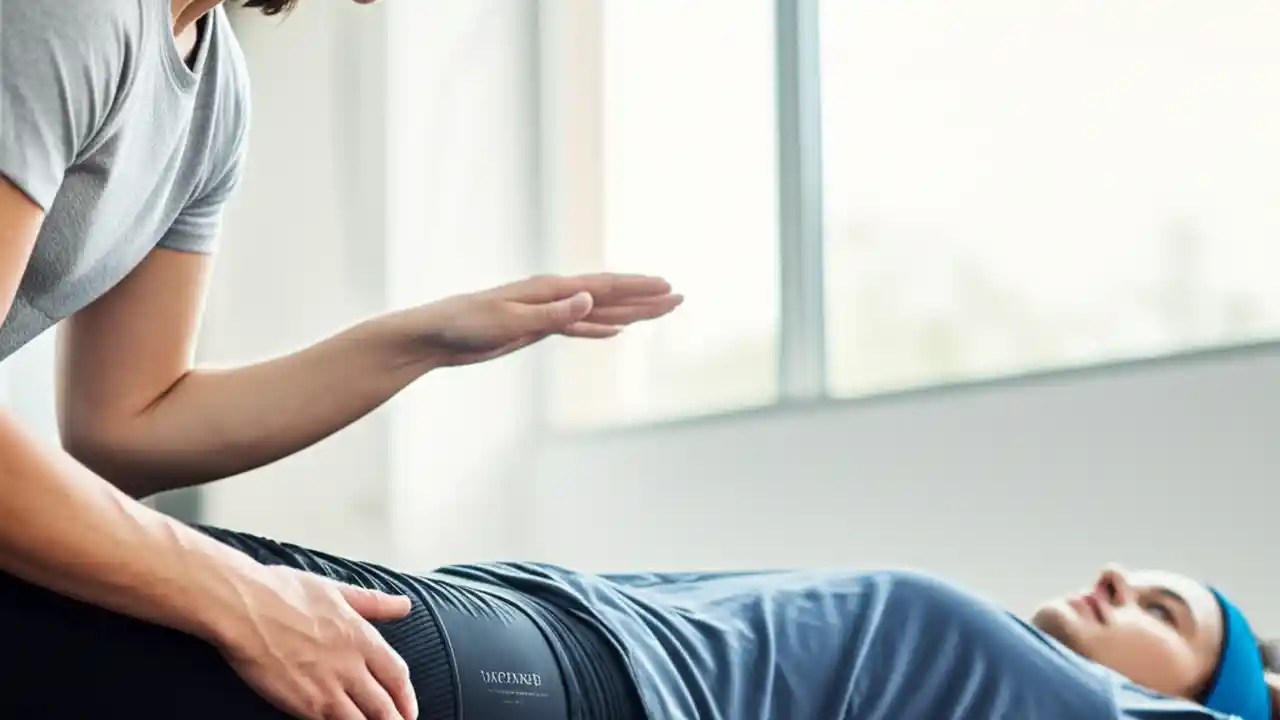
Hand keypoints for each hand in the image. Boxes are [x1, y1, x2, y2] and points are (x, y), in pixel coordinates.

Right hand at [218, 565, 416, 719]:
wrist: (244, 608)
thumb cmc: (285, 592)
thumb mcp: (337, 591)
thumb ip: (374, 603)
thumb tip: (404, 605)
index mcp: (362, 637)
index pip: (397, 674)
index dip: (406, 696)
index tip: (409, 708)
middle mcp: (350, 666)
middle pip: (383, 705)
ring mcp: (327, 688)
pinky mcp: (303, 705)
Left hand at [395, 273, 682, 367]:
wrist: (434, 336)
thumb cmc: (464, 324)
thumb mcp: (510, 320)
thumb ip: (554, 313)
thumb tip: (592, 300)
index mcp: (550, 289)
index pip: (605, 286)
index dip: (639, 288)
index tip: (668, 287)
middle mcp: (553, 296)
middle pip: (610, 297)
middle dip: (645, 298)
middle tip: (679, 297)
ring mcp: (546, 312)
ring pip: (598, 312)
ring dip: (629, 313)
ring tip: (657, 311)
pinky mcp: (535, 329)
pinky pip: (578, 329)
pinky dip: (600, 330)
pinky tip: (615, 332)